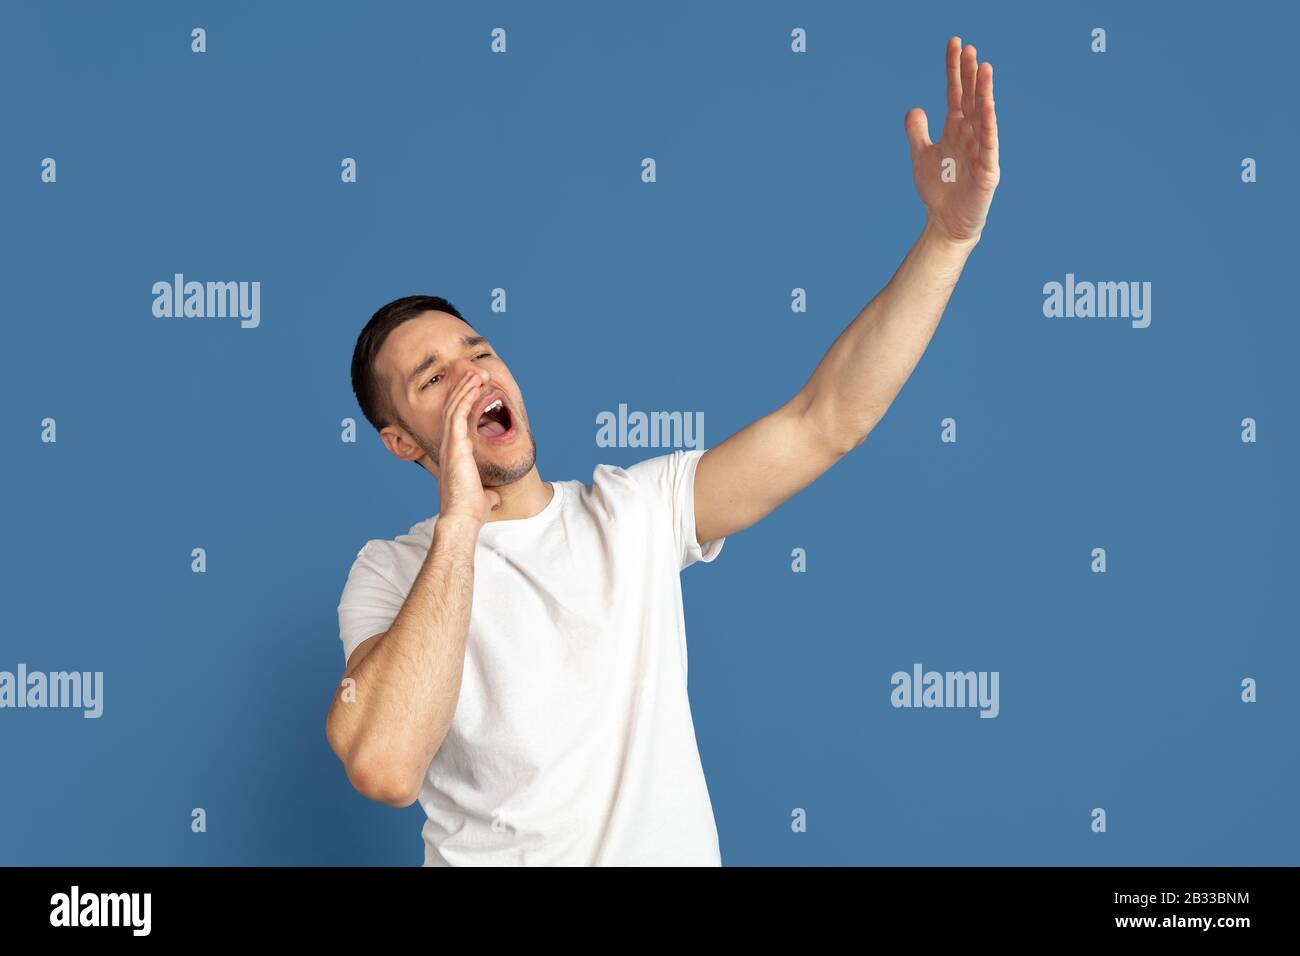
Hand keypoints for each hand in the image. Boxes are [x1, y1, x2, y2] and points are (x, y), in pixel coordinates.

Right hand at [437, 369, 501, 522]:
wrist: (463, 517)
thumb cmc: (471, 510)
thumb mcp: (482, 497)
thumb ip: (486, 492)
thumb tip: (493, 497)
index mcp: (455, 454)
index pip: (457, 423)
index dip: (465, 405)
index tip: (476, 392)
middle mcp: (449, 446)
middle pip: (453, 409)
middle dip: (464, 390)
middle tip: (476, 375)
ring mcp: (450, 444)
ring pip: (454, 407)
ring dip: (466, 388)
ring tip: (477, 373)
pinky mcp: (455, 444)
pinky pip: (459, 413)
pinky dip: (466, 396)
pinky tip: (476, 384)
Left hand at [905, 36, 1000, 244]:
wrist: (945, 223)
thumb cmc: (938, 191)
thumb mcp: (921, 157)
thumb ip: (917, 133)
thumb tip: (914, 108)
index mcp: (955, 130)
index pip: (956, 93)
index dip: (955, 70)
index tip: (956, 45)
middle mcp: (970, 135)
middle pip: (971, 99)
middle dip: (970, 75)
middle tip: (970, 49)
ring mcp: (981, 151)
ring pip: (984, 116)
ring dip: (984, 93)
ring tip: (984, 68)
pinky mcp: (987, 170)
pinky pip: (989, 144)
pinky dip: (989, 125)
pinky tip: (989, 106)